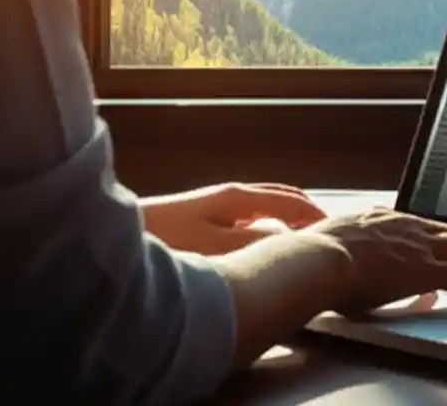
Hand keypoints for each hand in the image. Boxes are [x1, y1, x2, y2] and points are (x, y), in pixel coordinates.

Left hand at [140, 182, 325, 254]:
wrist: (106, 238)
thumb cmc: (163, 242)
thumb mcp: (217, 246)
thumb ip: (257, 243)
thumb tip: (291, 240)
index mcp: (238, 198)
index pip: (292, 204)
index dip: (318, 219)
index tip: (340, 234)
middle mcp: (229, 197)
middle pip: (280, 200)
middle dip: (306, 215)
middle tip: (329, 236)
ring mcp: (212, 207)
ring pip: (263, 210)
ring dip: (285, 223)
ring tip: (300, 243)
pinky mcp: (197, 220)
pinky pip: (246, 221)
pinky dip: (265, 230)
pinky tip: (259, 249)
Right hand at [305, 207, 446, 313]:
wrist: (318, 259)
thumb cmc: (313, 256)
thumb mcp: (330, 240)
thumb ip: (339, 242)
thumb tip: (325, 250)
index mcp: (383, 218)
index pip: (421, 224)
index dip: (437, 239)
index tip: (441, 250)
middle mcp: (407, 226)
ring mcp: (419, 246)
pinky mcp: (428, 270)